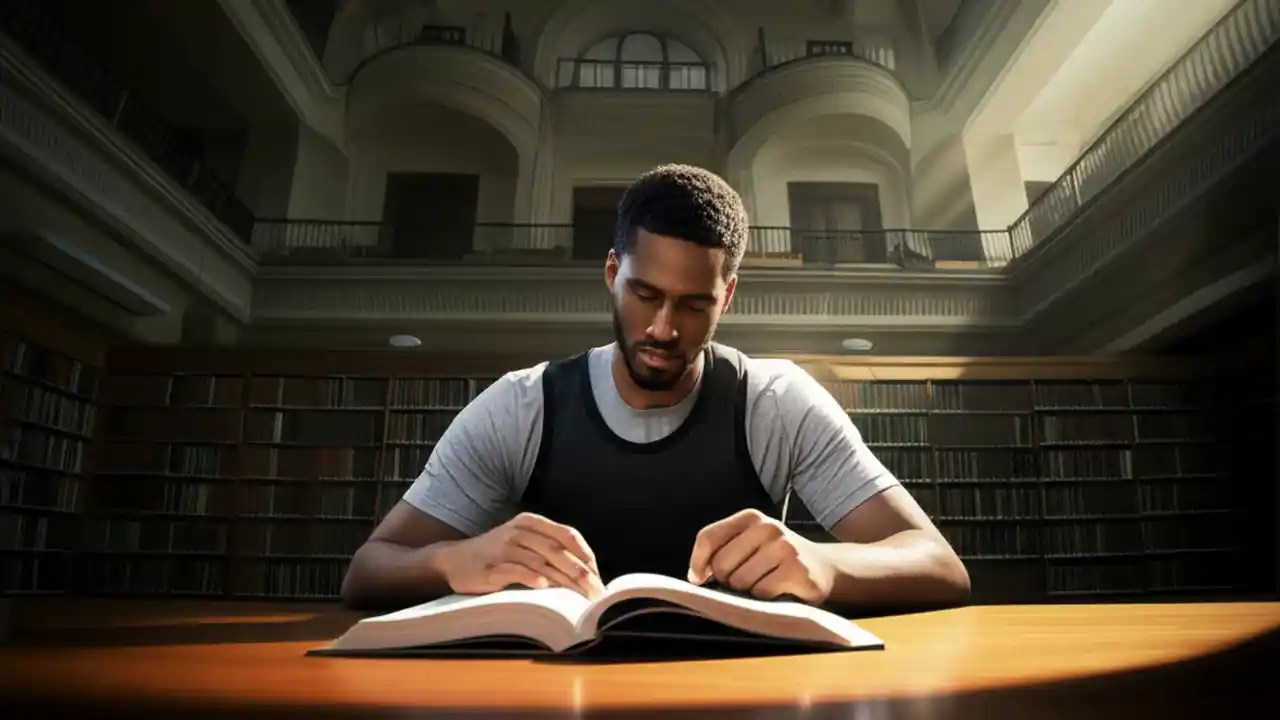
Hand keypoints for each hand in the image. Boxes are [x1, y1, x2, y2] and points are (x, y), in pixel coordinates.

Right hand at [438, 512, 605, 598]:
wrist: (454, 560)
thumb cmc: (496, 555)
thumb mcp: (523, 543)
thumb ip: (548, 550)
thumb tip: (584, 572)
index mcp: (531, 522)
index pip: (567, 534)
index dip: (586, 555)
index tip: (598, 575)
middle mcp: (519, 531)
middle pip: (557, 550)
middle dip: (580, 572)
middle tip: (595, 592)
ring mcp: (504, 548)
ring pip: (541, 563)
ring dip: (563, 581)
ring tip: (579, 597)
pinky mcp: (491, 567)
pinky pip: (517, 571)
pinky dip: (532, 579)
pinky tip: (545, 588)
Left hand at [687, 509, 834, 603]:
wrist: (823, 568)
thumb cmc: (776, 559)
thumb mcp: (750, 544)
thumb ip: (721, 552)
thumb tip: (695, 577)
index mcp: (751, 518)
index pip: (708, 537)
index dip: (697, 562)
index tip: (698, 579)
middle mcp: (768, 527)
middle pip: (721, 564)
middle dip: (727, 580)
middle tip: (745, 580)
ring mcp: (785, 548)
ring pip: (741, 581)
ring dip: (748, 591)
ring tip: (765, 583)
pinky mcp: (797, 570)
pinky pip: (761, 592)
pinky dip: (765, 598)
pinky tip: (779, 590)